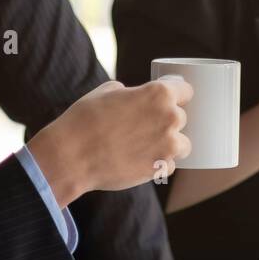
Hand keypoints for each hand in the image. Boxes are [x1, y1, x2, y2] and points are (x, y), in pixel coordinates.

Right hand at [27, 78, 192, 203]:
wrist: (72, 155)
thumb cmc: (85, 119)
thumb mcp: (106, 91)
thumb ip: (130, 91)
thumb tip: (132, 96)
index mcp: (159, 93)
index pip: (186, 91)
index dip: (177, 95)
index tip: (173, 101)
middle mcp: (169, 118)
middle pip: (182, 118)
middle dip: (167, 122)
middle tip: (146, 126)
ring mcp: (168, 146)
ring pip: (182, 145)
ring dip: (169, 145)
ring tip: (146, 146)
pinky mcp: (160, 169)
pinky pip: (169, 165)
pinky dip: (158, 164)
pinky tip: (138, 161)